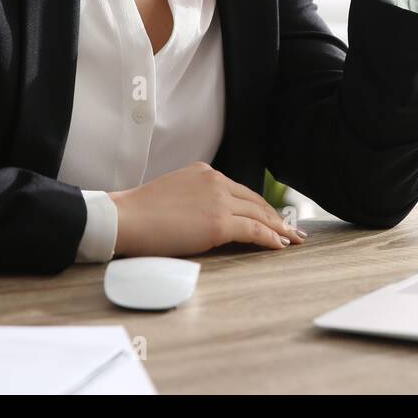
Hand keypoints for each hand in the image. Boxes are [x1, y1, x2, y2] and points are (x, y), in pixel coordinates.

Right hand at [107, 161, 306, 256]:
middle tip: (291, 229)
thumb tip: (206, 217)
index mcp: (205, 172)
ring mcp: (219, 200)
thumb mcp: (173, 193)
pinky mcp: (219, 222)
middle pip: (255, 201)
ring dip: (278, 228)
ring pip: (259, 215)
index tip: (271, 215)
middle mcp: (216, 181)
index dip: (259, 205)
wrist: (126, 218)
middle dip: (275, 216)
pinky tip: (280, 245)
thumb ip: (195, 199)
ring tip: (292, 239)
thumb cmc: (140, 213)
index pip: (240, 191)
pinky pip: (254, 231)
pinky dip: (270, 238)